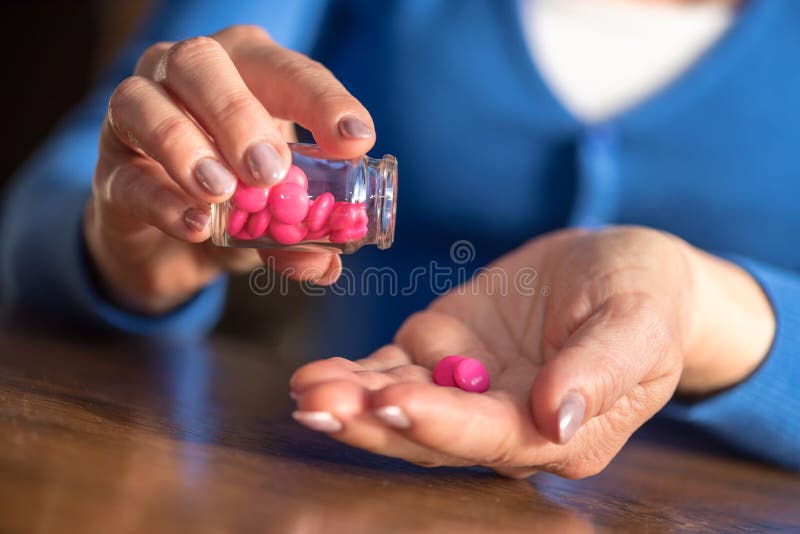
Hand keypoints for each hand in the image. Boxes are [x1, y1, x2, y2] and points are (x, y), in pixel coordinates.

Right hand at [85, 25, 375, 312]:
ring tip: (224, 193)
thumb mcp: (277, 219)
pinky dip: (160, 199)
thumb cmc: (237, 204)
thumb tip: (326, 263)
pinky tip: (194, 225)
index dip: (322, 100)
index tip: (355, 139)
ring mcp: (137, 117)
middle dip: (238, 115)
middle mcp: (186, 79)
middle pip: (200, 63)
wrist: (169, 240)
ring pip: (143, 101)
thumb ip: (301, 239)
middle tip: (270, 170)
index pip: (285, 70)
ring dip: (186, 146)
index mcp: (246, 74)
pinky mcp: (110, 170)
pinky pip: (126, 174)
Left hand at [289, 227, 774, 477]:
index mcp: (559, 432)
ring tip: (306, 390)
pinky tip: (314, 375)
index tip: (394, 402)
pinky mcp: (441, 354)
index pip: (494, 436)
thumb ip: (603, 371)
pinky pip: (391, 370)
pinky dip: (353, 375)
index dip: (442, 424)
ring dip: (350, 402)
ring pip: (400, 405)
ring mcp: (467, 388)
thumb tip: (559, 418)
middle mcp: (504, 422)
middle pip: (431, 435)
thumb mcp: (640, 321)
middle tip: (320, 407)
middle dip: (374, 423)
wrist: (619, 269)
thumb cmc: (647, 296)